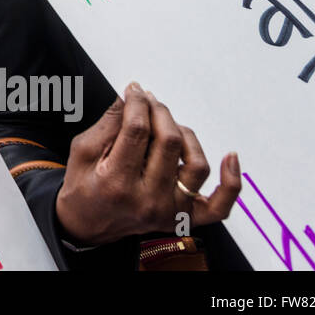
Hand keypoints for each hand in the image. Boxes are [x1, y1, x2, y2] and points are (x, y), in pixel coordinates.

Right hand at [55, 83, 239, 246]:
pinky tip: (230, 158)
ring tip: (169, 126)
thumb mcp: (82, 150)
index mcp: (117, 183)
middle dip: (159, 111)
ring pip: (196, 163)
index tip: (134, 91)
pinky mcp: (185, 218)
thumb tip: (132, 98)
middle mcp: (148, 201)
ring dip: (185, 135)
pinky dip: (231, 181)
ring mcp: (170, 211)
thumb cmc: (83, 187)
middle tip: (149, 100)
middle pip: (170, 142)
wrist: (88, 223)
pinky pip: (220, 205)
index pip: (137, 131)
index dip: (138, 103)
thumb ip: (108, 123)